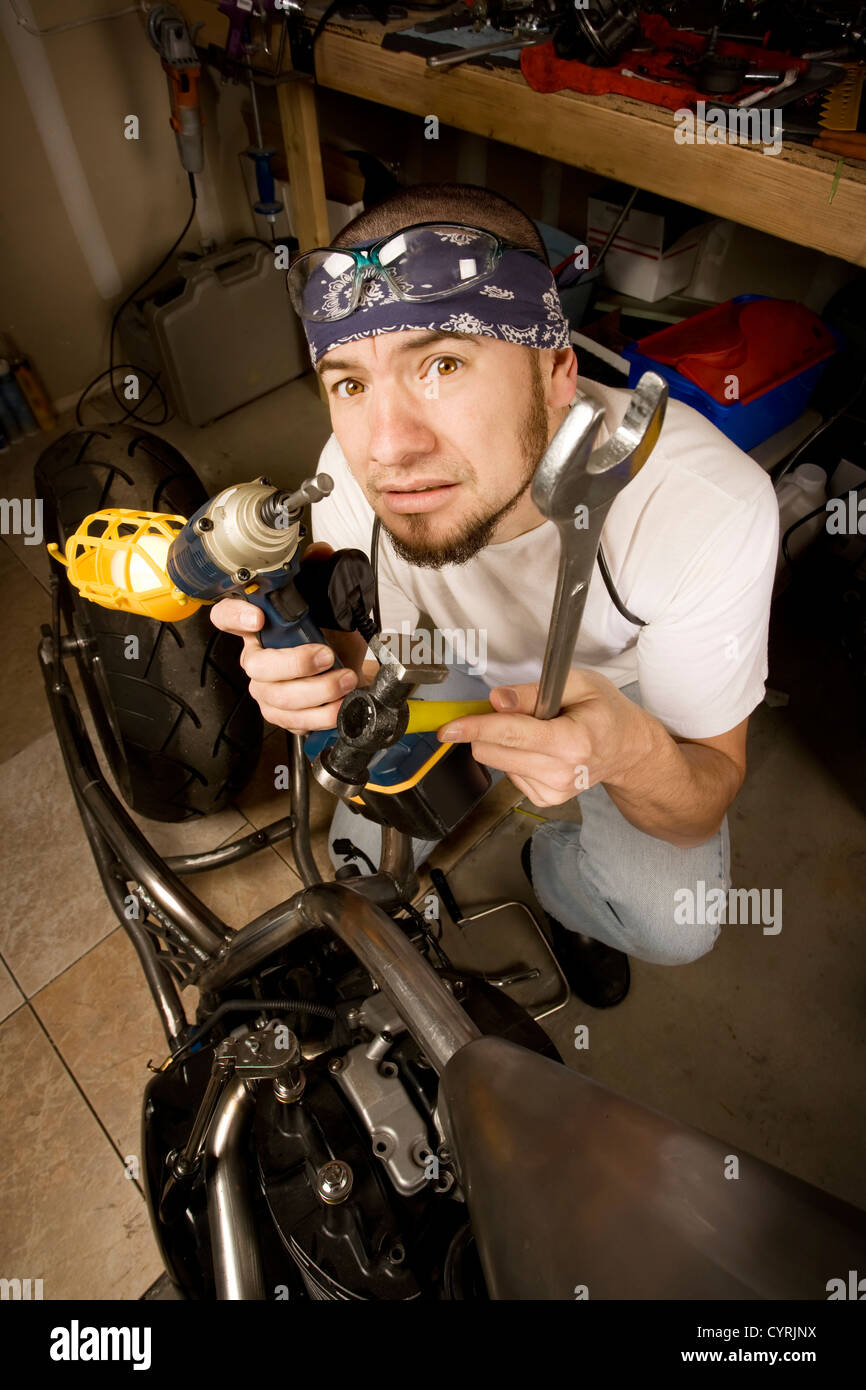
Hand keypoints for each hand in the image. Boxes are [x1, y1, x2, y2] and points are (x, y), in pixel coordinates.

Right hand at [208, 543, 359, 732]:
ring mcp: (267, 690)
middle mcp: (257, 659)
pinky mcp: (281, 715)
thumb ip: (322, 574)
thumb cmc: (334, 640)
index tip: (258, 617)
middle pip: (257, 666)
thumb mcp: (332, 604)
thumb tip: (319, 551)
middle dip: (295, 662)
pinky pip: (293, 721)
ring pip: (278, 696)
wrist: (353, 675)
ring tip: (345, 680)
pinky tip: (340, 705)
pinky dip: (320, 715)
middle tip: (326, 655)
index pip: (226, 616)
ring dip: (317, 690)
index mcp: (259, 628)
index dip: (235, 616)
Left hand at [435, 668, 652, 807]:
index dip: (475, 727)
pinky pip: (508, 773)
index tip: (449, 727)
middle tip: (512, 710)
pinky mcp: (545, 799)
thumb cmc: (604, 712)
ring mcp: (553, 791)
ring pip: (496, 762)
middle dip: (488, 728)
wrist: (627, 749)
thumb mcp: (578, 684)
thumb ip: (534, 692)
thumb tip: (497, 700)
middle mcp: (561, 772)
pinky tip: (540, 749)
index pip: (511, 734)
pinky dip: (516, 756)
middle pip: (493, 751)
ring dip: (504, 742)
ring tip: (538, 730)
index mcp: (572, 741)